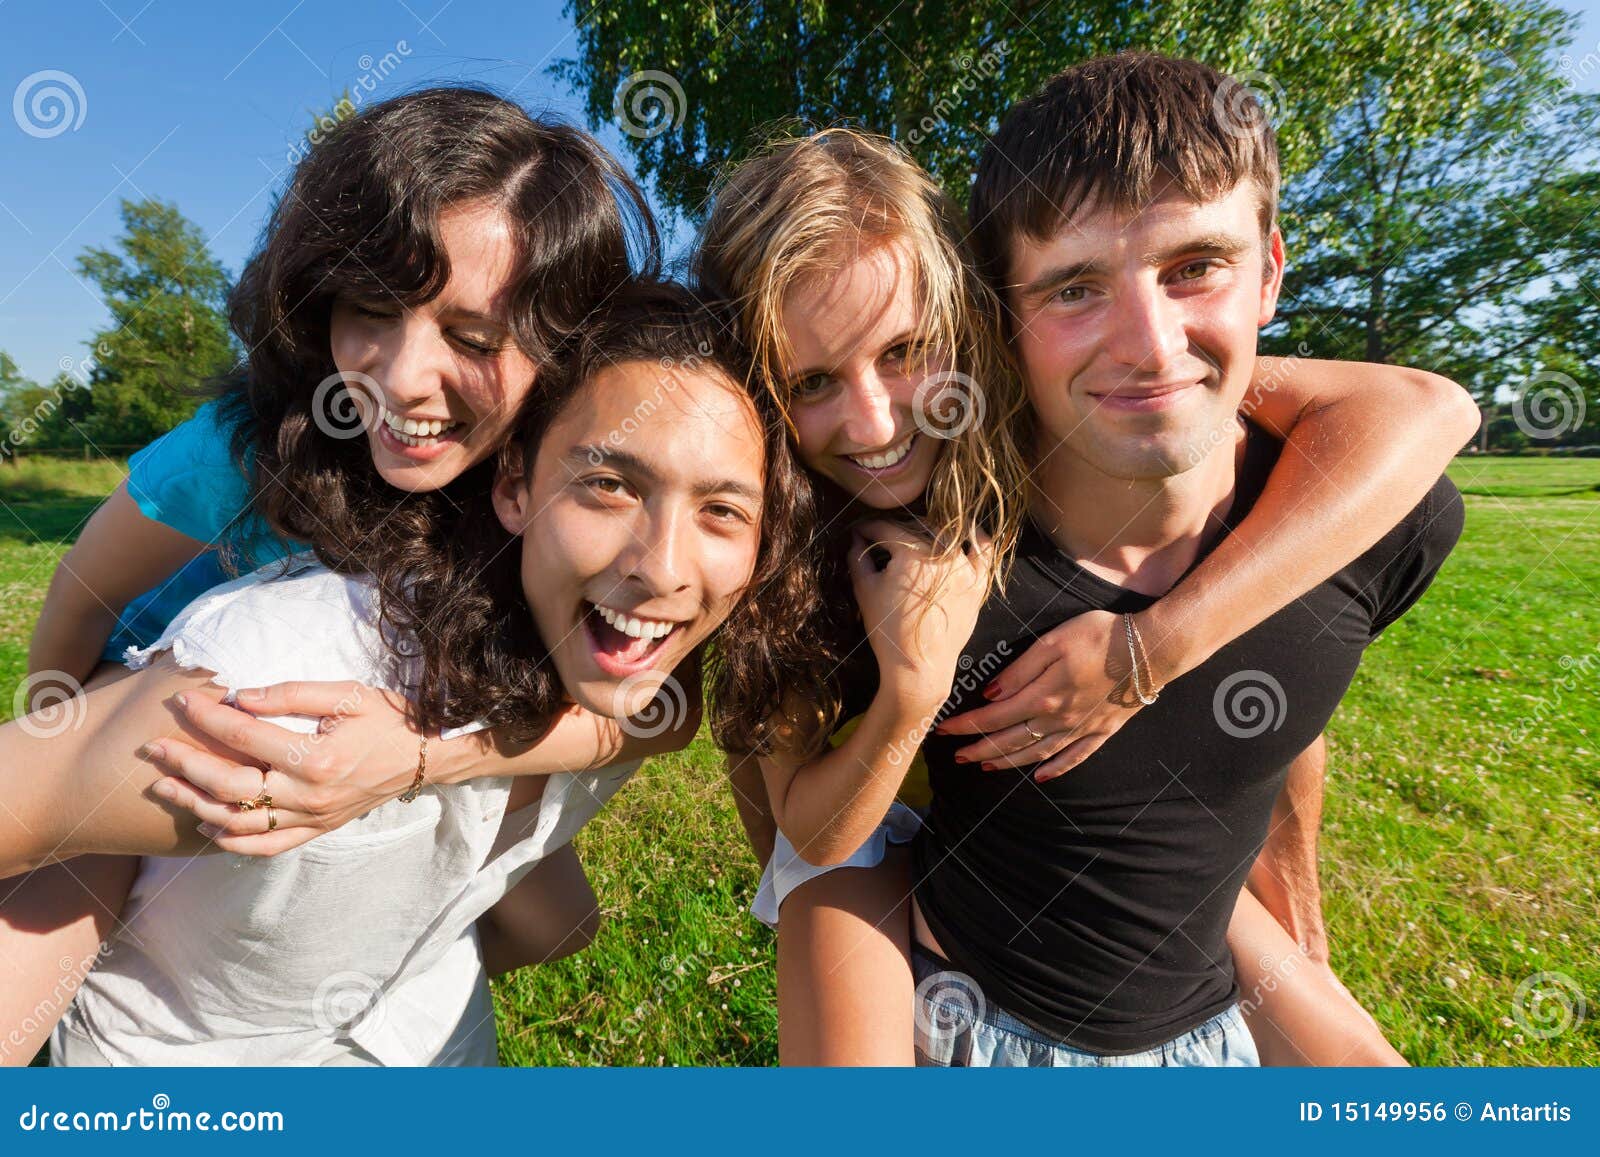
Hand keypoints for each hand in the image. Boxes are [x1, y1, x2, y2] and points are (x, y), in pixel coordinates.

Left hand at [141, 681, 434, 854]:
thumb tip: (238, 698)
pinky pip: (267, 847)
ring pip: (240, 824)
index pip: (245, 737)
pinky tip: (209, 827)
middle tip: (154, 749)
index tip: (183, 702)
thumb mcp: (346, 693)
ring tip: (166, 786)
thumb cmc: (389, 718)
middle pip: (230, 787)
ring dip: (196, 806)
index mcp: (316, 757)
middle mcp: (310, 795)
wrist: (427, 755)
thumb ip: (290, 694)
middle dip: (186, 766)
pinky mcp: (318, 830)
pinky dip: (232, 842)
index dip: (208, 718)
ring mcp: (313, 818)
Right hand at [848, 519, 992, 703]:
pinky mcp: (978, 583)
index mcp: (913, 554)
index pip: (886, 530)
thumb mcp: (865, 591)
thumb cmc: (889, 631)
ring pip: (946, 534)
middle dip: (895, 530)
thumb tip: (855, 539)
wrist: (919, 667)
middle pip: (916, 527)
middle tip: (882, 539)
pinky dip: (975, 536)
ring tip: (914, 539)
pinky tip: (965, 530)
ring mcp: (965, 568)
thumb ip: (858, 558)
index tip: (860, 531)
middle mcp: (943, 555)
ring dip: (927, 531)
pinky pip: (984, 551)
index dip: (868, 528)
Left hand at [935, 608, 1146, 781]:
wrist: (1151, 650)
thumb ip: (1019, 671)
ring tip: (986, 766)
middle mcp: (1059, 720)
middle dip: (980, 749)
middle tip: (956, 756)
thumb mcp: (1052, 642)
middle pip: (1010, 741)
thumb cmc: (1099, 636)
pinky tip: (1041, 777)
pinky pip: (1074, 757)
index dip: (967, 725)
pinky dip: (1055, 769)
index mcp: (1042, 697)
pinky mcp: (1102, 731)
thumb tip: (990, 695)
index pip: (993, 717)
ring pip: (1037, 754)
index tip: (943, 730)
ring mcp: (1081, 729)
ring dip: (1009, 762)